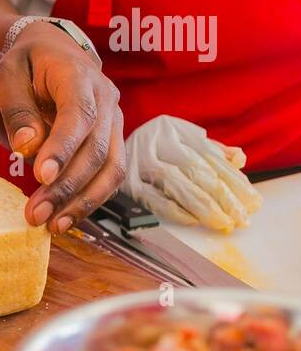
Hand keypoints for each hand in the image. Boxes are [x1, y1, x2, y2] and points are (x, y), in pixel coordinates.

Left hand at [0, 23, 124, 232]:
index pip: (78, 114)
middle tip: (36, 213)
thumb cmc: (25, 65)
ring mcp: (114, 121)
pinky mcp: (113, 141)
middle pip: (96, 148)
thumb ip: (16, 109)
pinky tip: (64, 218)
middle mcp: (106, 98)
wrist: (51, 54)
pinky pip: (110, 176)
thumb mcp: (6, 76)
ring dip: (82, 201)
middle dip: (67, 186)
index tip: (41, 176)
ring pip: (112, 168)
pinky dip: (90, 200)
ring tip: (51, 224)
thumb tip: (28, 147)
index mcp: (78, 74)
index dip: (63, 148)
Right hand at [123, 116, 262, 230]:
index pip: (210, 156)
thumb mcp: (181, 137)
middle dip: (223, 197)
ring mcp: (138, 158)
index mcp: (173, 128)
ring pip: (176, 182)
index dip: (233, 180)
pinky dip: (174, 209)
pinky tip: (192, 220)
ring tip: (222, 222)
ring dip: (203, 206)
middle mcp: (155, 139)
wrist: (100, 132)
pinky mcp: (124, 180)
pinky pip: (151, 197)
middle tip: (240, 218)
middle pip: (196, 169)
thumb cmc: (151, 143)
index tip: (251, 201)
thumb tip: (239, 158)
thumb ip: (212, 149)